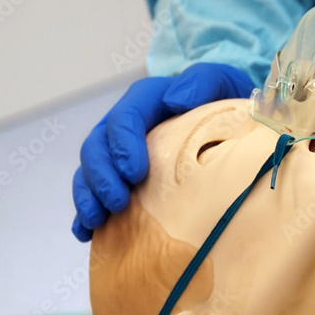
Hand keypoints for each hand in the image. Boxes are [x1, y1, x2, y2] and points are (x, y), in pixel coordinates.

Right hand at [71, 62, 255, 241]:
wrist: (228, 117)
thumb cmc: (221, 99)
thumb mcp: (219, 81)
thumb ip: (201, 82)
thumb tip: (176, 100)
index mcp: (145, 101)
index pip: (125, 118)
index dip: (123, 145)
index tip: (135, 172)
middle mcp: (125, 126)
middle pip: (97, 147)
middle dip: (102, 176)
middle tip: (117, 202)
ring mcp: (118, 152)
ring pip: (90, 172)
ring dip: (89, 196)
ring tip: (97, 221)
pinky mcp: (120, 176)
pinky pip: (94, 192)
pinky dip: (87, 212)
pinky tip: (86, 233)